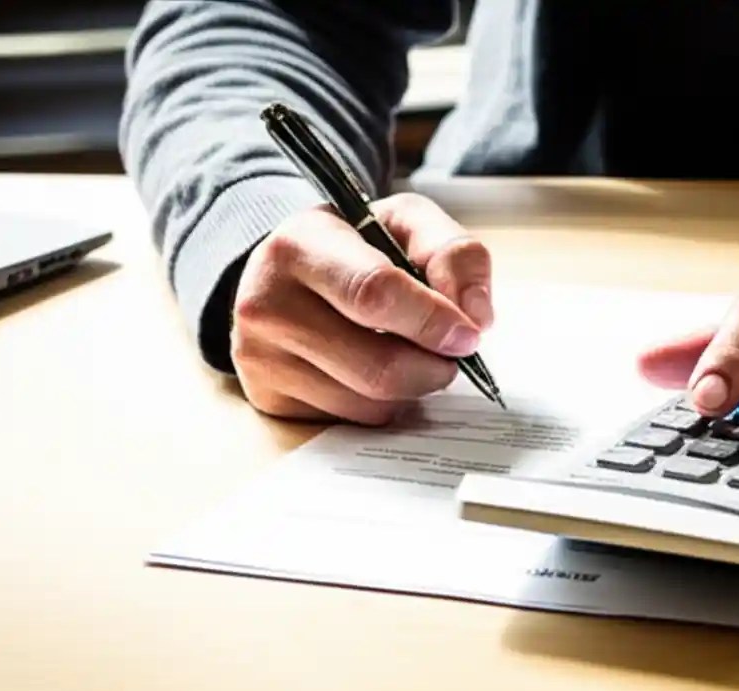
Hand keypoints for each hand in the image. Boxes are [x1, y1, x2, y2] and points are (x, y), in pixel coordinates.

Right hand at [230, 193, 492, 423]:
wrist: (285, 271)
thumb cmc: (354, 245)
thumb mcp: (406, 222)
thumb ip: (454, 253)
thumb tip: (476, 317)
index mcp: (300, 245)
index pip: (373, 294)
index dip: (432, 321)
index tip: (468, 336)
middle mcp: (267, 304)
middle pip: (377, 366)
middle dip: (433, 366)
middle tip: (451, 352)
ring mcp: (262, 358)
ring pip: (370, 403)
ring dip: (412, 388)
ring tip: (411, 354)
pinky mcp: (270, 399)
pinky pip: (352, 421)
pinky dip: (383, 404)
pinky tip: (376, 371)